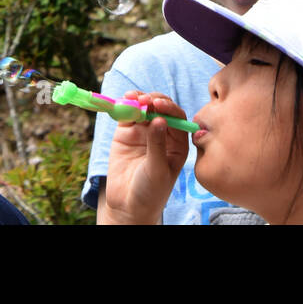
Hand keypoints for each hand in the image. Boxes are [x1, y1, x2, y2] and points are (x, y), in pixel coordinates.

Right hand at [101, 92, 189, 224]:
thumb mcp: (157, 170)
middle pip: (161, 108)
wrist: (127, 206)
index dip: (169, 108)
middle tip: (146, 101)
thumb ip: (157, 145)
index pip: (177, 118)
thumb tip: (159, 118)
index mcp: (177, 143)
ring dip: (140, 99)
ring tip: (134, 98)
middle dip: (155, 101)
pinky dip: (126, 104)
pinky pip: (127, 113)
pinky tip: (125, 99)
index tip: (159, 105)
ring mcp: (143, 132)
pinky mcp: (126, 132)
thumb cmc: (151, 192)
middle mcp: (162, 134)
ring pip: (144, 107)